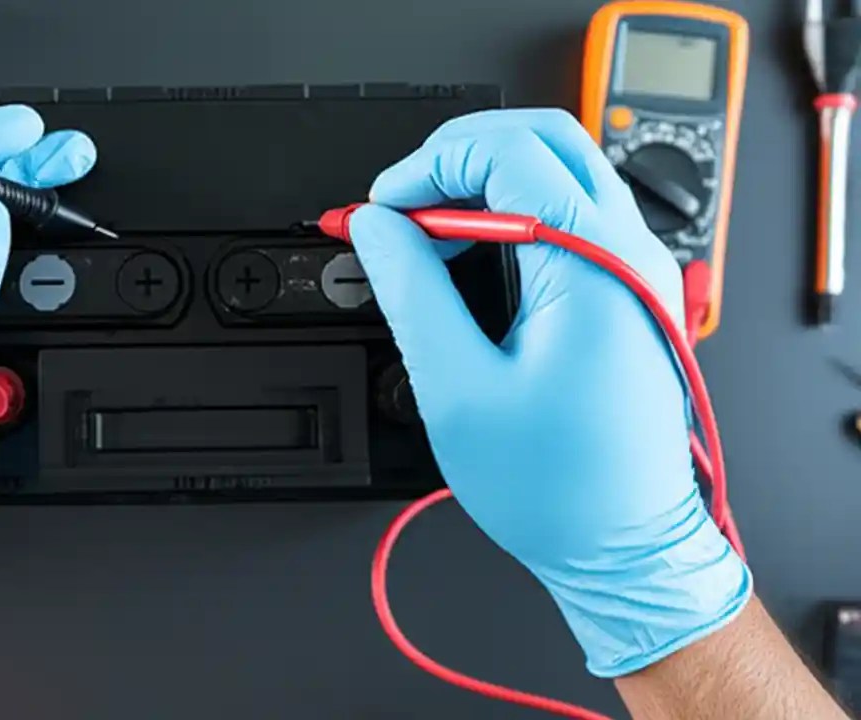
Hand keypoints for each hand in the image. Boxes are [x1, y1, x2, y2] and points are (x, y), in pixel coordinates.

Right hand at [350, 109, 749, 676]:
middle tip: (402, 204)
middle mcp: (630, 254)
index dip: (430, 165)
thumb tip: (376, 228)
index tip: (383, 207)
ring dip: (482, 186)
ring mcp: (637, 269)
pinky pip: (568, 217)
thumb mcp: (456, 388)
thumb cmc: (557, 487)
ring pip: (558, 171)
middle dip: (458, 157)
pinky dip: (509, 217)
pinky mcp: (628, 290)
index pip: (509, 154)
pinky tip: (467, 259)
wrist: (623, 545)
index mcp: (593, 268)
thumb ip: (411, 291)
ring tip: (426, 241)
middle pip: (544, 139)